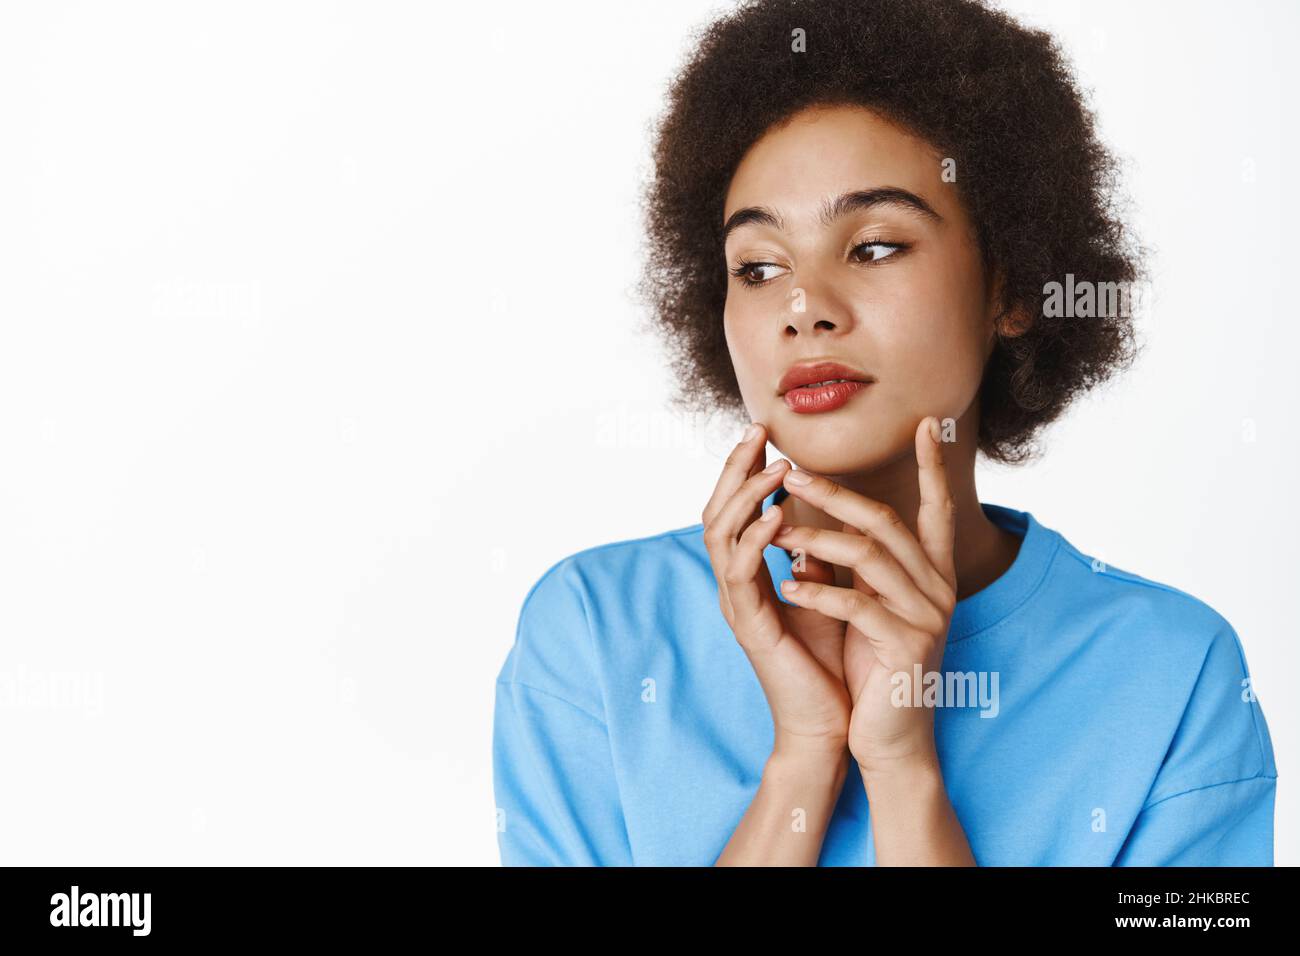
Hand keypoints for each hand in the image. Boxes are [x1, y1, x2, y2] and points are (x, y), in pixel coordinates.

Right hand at [702, 422, 853, 760]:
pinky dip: (754, 542)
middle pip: (716, 512)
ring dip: (744, 498)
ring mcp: (737, 606)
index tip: (766, 434)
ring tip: (773, 467)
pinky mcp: (749, 628)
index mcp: (750, 575)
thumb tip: (814, 515)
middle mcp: (735, 585)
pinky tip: (775, 519)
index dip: (746, 470)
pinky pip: (740, 576)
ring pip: (718, 536)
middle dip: (735, 469)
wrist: (830, 724)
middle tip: (757, 431)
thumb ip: (814, 555)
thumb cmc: (827, 660)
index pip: (736, 510)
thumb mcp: (824, 593)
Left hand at [771, 417, 957, 775]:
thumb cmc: (873, 668)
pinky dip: (817, 592)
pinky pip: (857, 606)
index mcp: (932, 575)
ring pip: (869, 556)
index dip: (934, 465)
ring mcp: (926, 618)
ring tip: (775, 533)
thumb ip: (858, 567)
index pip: (937, 508)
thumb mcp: (868, 607)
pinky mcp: (906, 648)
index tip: (930, 422)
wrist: (890, 739)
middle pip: (886, 522)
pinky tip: (786, 587)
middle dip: (836, 493)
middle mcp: (938, 589)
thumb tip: (818, 519)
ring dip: (815, 538)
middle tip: (792, 471)